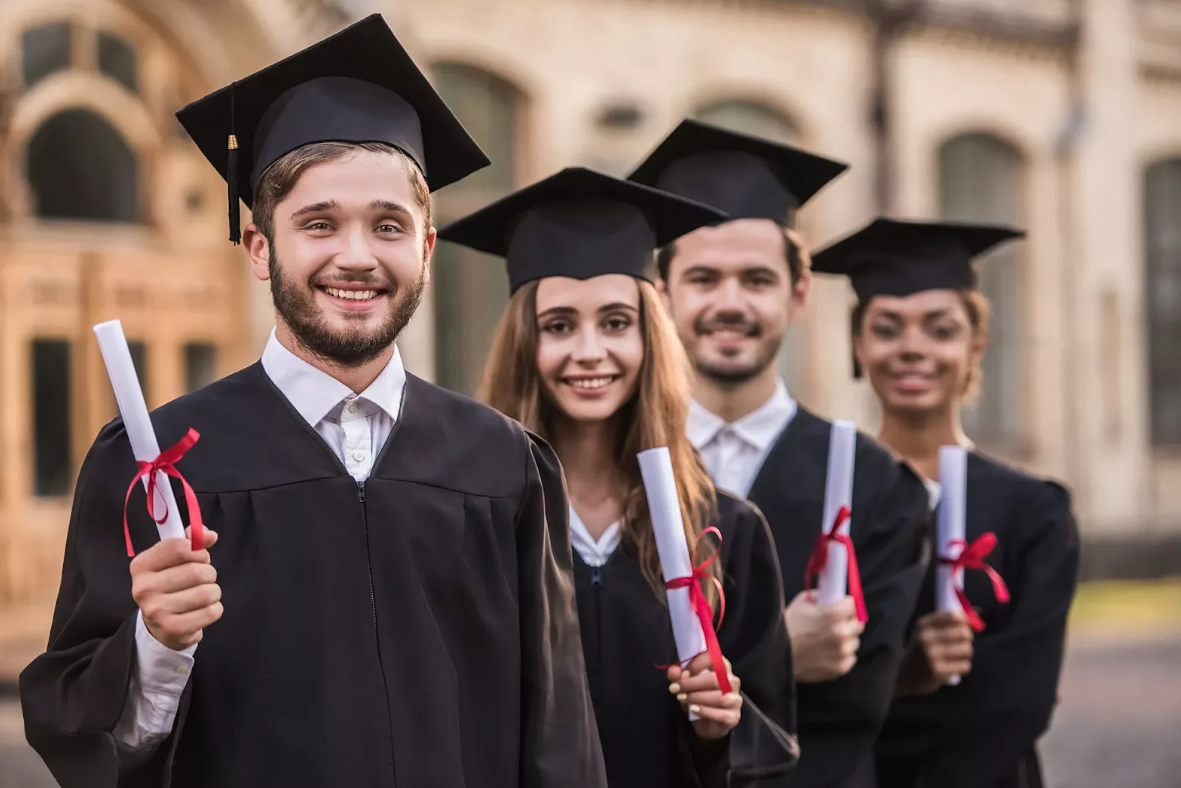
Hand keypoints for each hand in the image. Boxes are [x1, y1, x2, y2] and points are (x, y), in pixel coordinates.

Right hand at [130, 527, 222, 650]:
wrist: (161, 626)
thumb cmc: (172, 585)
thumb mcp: (175, 560)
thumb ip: (192, 541)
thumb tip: (210, 535)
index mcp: (141, 565)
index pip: (178, 547)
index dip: (198, 550)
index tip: (199, 556)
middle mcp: (144, 588)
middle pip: (197, 571)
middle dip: (208, 573)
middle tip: (202, 579)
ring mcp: (156, 611)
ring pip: (207, 592)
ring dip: (214, 591)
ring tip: (203, 595)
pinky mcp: (173, 629)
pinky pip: (212, 611)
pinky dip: (215, 608)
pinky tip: (203, 610)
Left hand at [668, 652, 741, 739]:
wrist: (707, 724)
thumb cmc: (698, 697)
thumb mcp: (686, 685)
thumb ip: (679, 676)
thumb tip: (674, 671)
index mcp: (722, 667)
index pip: (715, 658)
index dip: (697, 663)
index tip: (682, 671)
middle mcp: (731, 681)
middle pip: (715, 679)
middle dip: (692, 683)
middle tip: (675, 688)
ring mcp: (735, 699)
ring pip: (719, 697)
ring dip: (696, 697)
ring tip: (681, 698)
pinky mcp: (733, 717)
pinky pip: (721, 714)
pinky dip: (705, 711)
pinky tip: (693, 709)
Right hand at [784, 591, 862, 682]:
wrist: (776, 655)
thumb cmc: (787, 627)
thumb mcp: (801, 602)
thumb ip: (820, 596)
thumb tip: (831, 595)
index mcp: (833, 614)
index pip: (853, 604)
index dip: (845, 604)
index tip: (841, 606)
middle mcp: (841, 633)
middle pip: (858, 623)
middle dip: (848, 621)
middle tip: (835, 623)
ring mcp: (842, 652)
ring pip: (854, 641)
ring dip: (845, 639)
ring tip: (828, 639)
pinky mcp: (840, 668)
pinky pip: (850, 657)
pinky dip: (842, 655)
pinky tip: (827, 652)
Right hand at [894, 611, 973, 697]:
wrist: (903, 676)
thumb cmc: (920, 651)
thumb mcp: (924, 632)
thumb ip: (943, 623)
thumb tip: (967, 616)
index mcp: (924, 625)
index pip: (953, 616)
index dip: (964, 622)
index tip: (963, 628)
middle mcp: (926, 638)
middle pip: (963, 633)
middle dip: (967, 639)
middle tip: (963, 644)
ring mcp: (931, 655)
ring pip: (967, 650)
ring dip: (966, 654)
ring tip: (958, 657)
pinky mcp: (938, 671)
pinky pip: (965, 666)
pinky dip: (963, 667)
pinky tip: (954, 667)